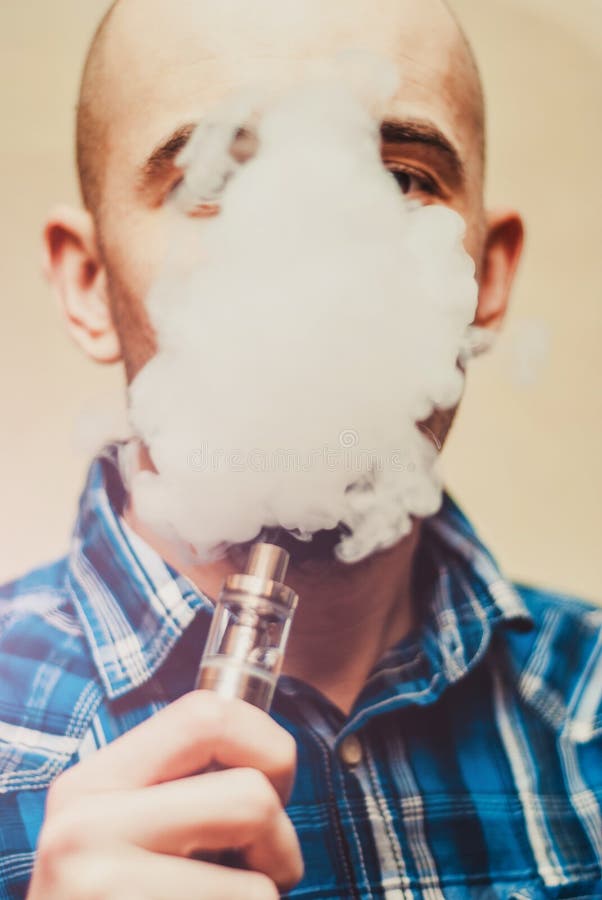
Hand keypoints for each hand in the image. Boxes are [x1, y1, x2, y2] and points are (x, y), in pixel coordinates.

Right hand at [28, 691, 302, 898]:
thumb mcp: (126, 833)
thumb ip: (180, 787)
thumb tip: (273, 757)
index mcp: (91, 782)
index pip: (206, 713)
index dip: (267, 746)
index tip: (273, 787)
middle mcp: (83, 824)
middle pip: (252, 797)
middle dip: (281, 840)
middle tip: (262, 870)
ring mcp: (100, 885)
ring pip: (259, 884)